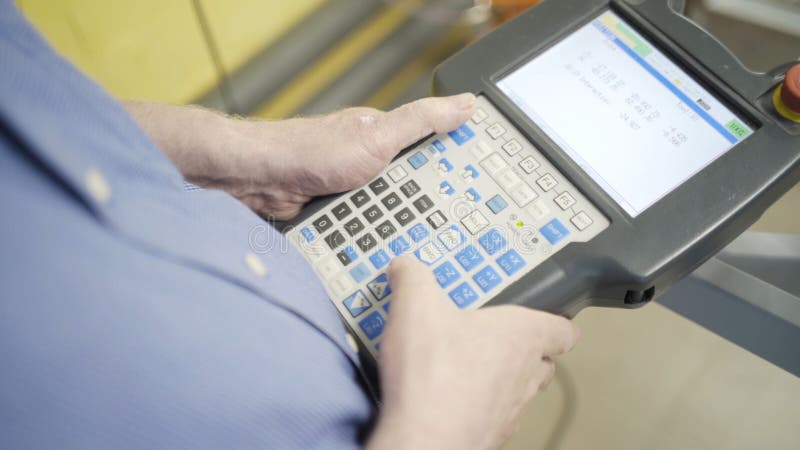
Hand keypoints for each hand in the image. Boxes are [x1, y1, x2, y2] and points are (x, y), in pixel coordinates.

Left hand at [230, 93, 475, 218]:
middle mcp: (374, 162)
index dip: (455, 168)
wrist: (262, 181)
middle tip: (444, 227)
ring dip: (394, 226)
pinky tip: (379, 247)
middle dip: (423, 206)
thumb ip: (421, 121)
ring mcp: (357, 189)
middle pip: (415, 189)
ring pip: (391, 213)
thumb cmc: (312, 151)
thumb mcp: (378, 135)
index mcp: (389, 137)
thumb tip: (463, 103)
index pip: (435, 150)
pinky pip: (367, 229)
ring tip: (411, 241)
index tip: (477, 190)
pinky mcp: (341, 213)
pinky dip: (370, 236)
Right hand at [367, 256, 579, 449]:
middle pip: (544, 362)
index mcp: (520, 336)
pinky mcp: (491, 436)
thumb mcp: (414, 306)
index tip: (546, 315)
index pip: (564, 330)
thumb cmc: (433, 373)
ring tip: (470, 369)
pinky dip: (481, 407)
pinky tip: (451, 399)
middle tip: (495, 338)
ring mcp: (511, 411)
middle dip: (527, 351)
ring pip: (522, 393)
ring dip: (504, 381)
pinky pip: (496, 418)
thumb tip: (405, 265)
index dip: (558, 321)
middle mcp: (524, 375)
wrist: (424, 439)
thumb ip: (413, 278)